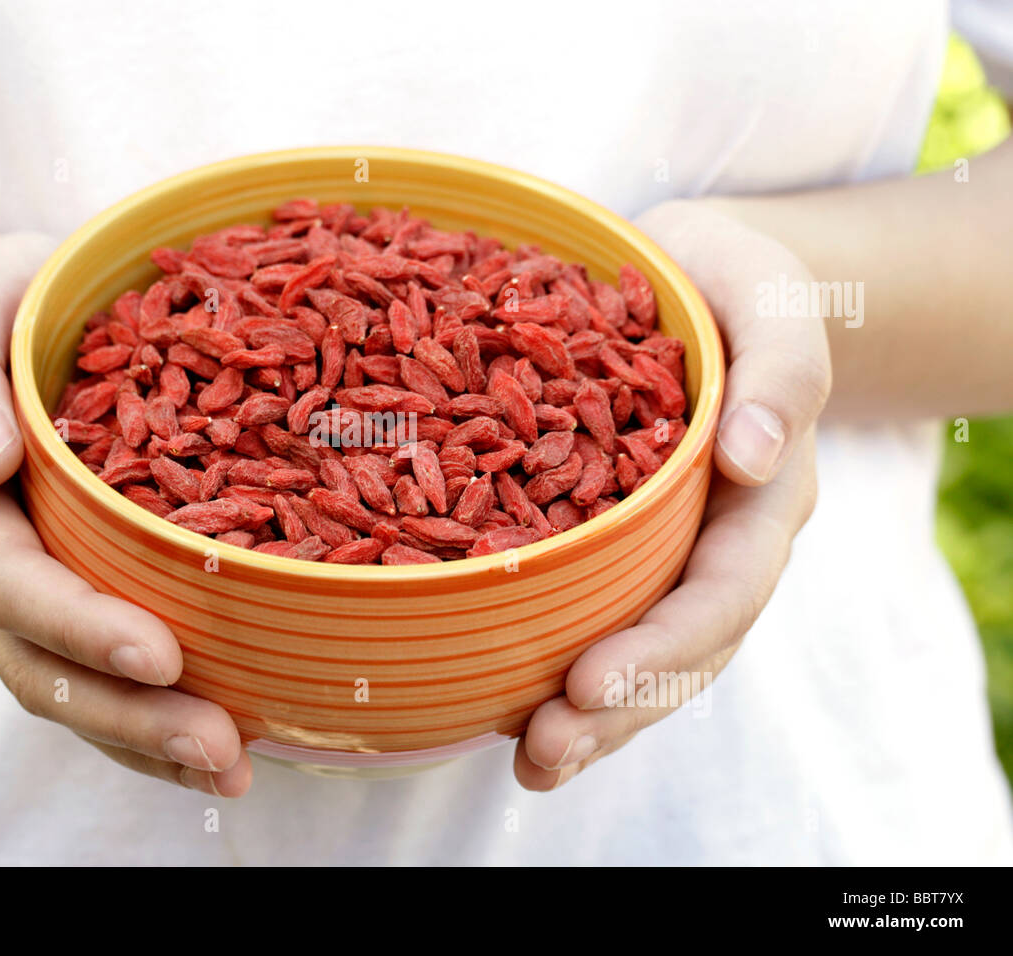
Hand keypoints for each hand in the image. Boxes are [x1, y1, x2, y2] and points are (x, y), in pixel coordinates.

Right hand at [0, 232, 251, 795]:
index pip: (9, 580)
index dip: (79, 624)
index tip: (160, 654)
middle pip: (41, 662)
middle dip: (130, 712)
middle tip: (220, 744)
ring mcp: (18, 591)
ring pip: (69, 690)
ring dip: (148, 738)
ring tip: (232, 768)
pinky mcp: (62, 598)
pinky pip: (97, 676)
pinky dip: (151, 721)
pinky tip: (219, 749)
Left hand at [515, 200, 830, 789]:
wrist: (693, 276)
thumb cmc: (732, 281)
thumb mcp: (772, 294)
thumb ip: (782, 368)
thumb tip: (755, 456)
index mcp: (763, 498)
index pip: (722, 591)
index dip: (662, 646)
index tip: (590, 681)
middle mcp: (718, 544)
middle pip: (679, 652)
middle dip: (614, 710)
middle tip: (543, 748)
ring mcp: (666, 554)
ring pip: (636, 653)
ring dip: (587, 718)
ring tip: (529, 760)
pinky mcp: (612, 546)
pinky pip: (590, 616)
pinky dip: (552, 666)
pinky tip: (501, 705)